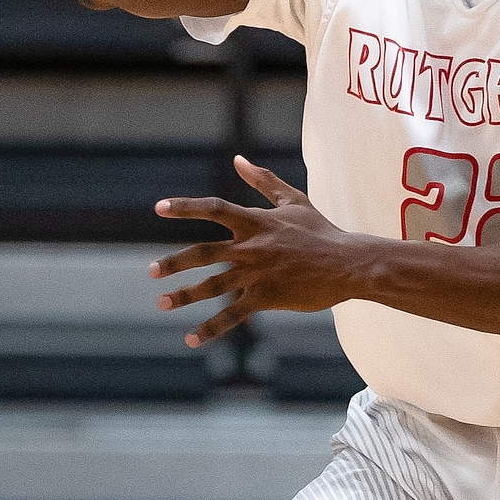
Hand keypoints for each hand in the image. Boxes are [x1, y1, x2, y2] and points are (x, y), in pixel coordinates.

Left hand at [149, 156, 370, 346]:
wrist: (348, 264)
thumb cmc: (321, 230)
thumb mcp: (293, 200)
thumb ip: (263, 180)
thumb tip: (237, 159)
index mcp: (256, 222)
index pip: (214, 209)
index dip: (185, 207)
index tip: (159, 208)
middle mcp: (251, 247)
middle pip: (204, 253)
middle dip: (175, 263)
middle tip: (152, 271)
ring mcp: (257, 274)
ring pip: (212, 286)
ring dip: (184, 295)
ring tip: (161, 302)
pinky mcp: (266, 298)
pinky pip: (232, 315)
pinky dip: (210, 329)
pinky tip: (190, 339)